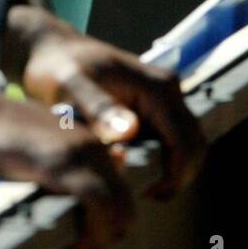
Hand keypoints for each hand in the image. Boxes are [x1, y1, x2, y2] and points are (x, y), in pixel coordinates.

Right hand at [0, 79, 132, 248]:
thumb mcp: (37, 148)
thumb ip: (62, 163)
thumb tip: (75, 189)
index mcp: (89, 140)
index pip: (118, 189)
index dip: (110, 220)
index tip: (86, 238)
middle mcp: (94, 144)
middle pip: (124, 201)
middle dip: (109, 233)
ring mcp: (82, 152)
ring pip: (118, 206)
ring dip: (103, 237)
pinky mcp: (66, 163)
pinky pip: (99, 203)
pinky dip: (94, 231)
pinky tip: (76, 245)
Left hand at [10, 6, 205, 197]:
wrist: (52, 50)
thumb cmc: (57, 67)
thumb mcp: (70, 85)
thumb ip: (98, 106)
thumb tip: (129, 131)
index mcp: (156, 86)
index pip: (184, 140)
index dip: (175, 174)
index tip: (147, 194)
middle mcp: (167, 89)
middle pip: (195, 143)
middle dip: (180, 176)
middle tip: (149, 197)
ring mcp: (163, 97)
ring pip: (187, 142)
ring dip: (175, 169)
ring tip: (144, 190)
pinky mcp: (154, 106)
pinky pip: (172, 139)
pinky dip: (165, 160)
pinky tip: (135, 171)